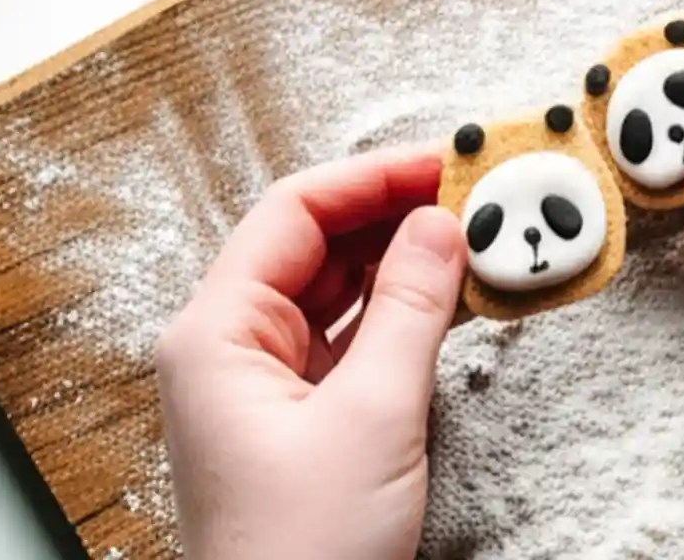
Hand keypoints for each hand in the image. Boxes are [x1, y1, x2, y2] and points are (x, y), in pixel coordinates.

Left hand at [154, 146, 466, 559]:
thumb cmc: (300, 554)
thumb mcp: (372, 418)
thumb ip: (411, 311)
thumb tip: (440, 227)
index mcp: (215, 333)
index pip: (293, 215)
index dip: (370, 180)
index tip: (438, 163)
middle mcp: (230, 348)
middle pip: (314, 247)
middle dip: (391, 217)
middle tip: (466, 195)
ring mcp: (264, 384)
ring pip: (335, 293)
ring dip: (401, 265)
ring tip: (468, 239)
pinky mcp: (299, 418)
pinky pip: (348, 341)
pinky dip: (398, 317)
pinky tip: (446, 298)